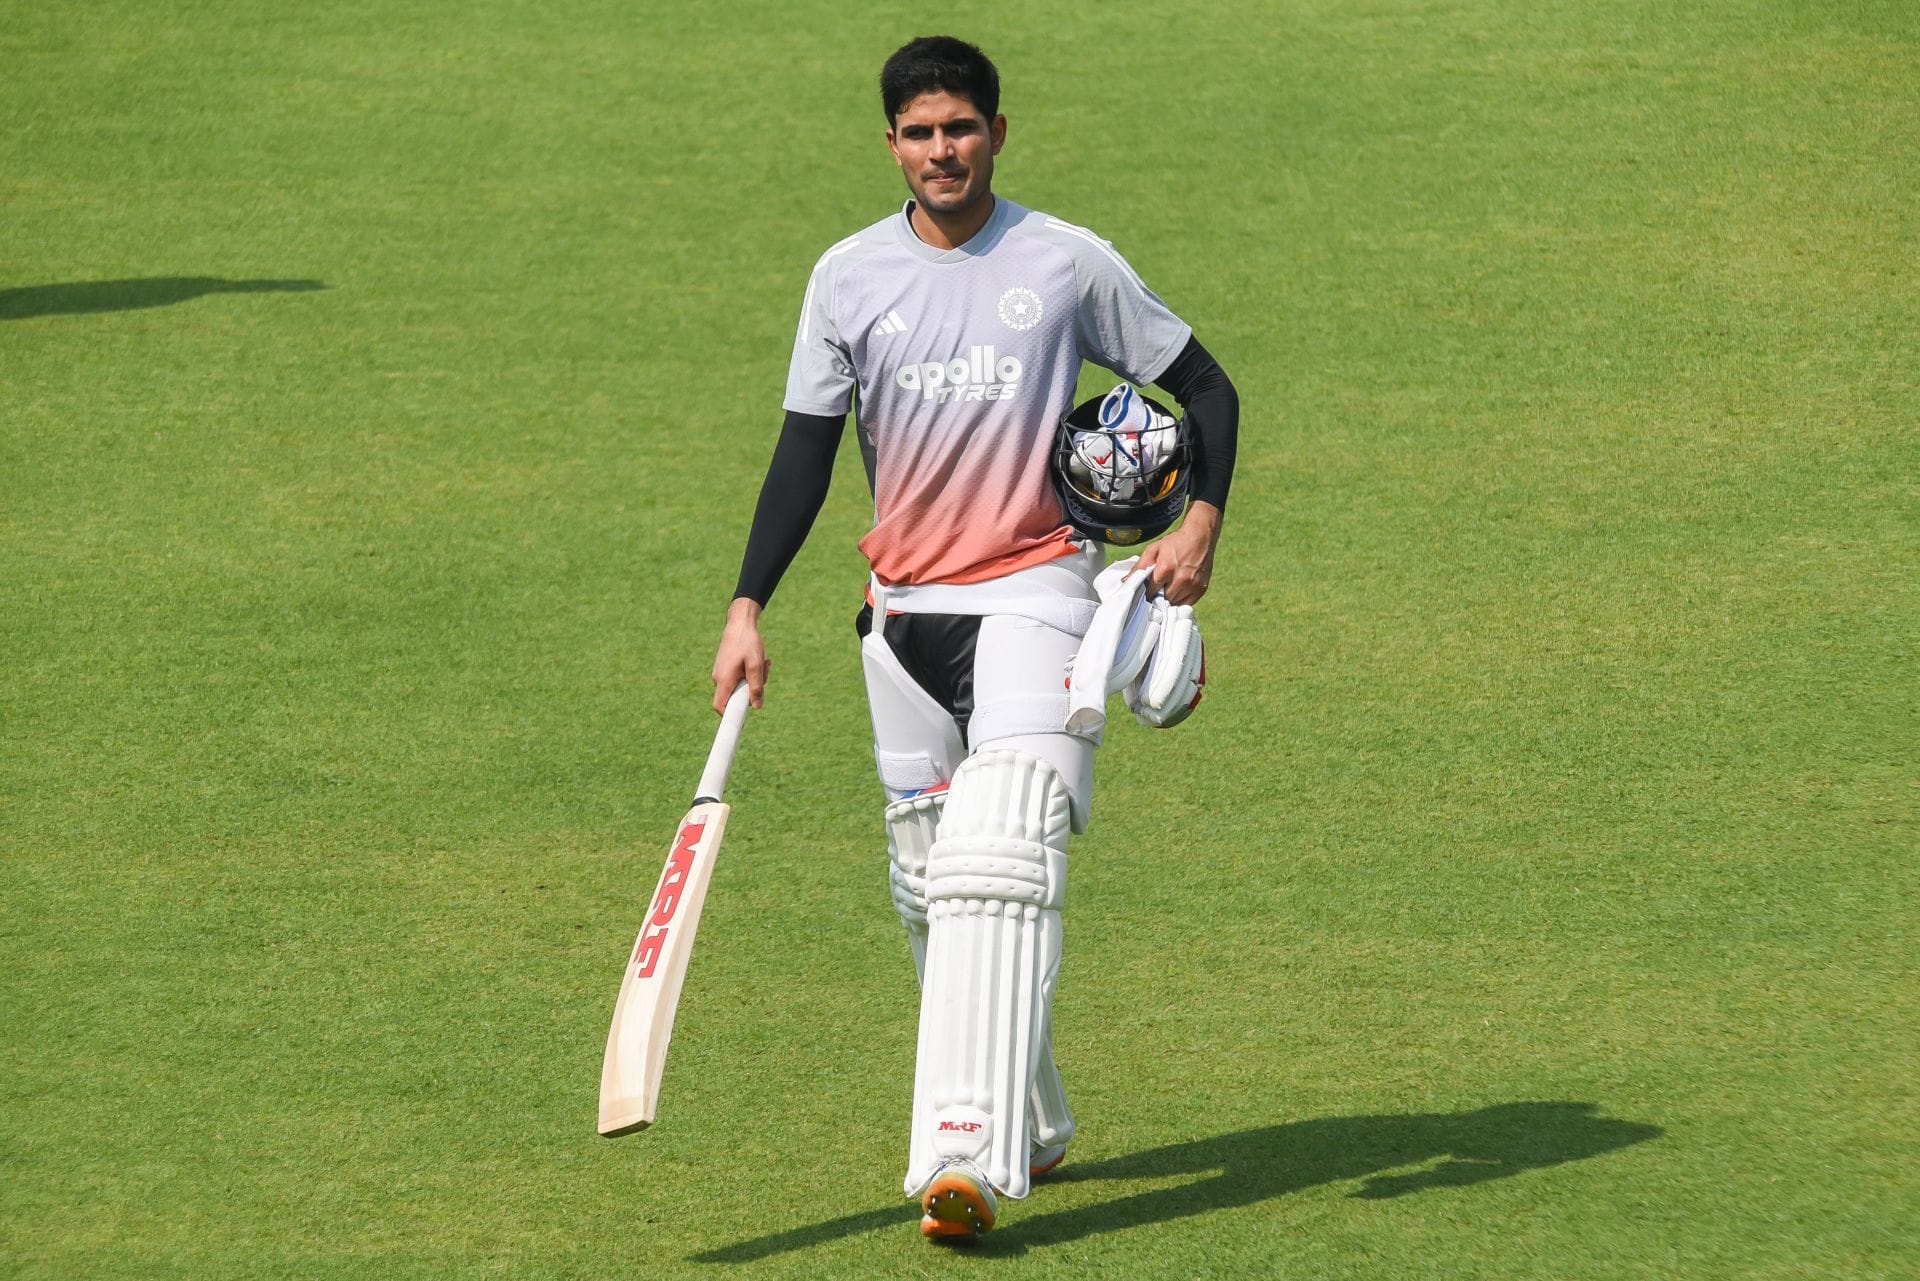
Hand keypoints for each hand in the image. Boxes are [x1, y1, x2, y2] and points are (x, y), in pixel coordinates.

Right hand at [711, 597, 768, 711]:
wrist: (740, 622)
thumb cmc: (747, 642)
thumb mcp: (756, 665)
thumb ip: (756, 686)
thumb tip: (757, 707)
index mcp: (724, 680)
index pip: (720, 707)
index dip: (729, 717)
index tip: (741, 724)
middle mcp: (719, 678)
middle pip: (736, 696)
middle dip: (752, 689)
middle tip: (764, 672)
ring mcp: (722, 673)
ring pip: (740, 686)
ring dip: (755, 678)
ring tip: (764, 661)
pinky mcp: (726, 668)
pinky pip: (739, 677)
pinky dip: (751, 672)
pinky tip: (759, 659)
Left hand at [1134, 501, 1221, 604]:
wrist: (1200, 537)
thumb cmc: (1177, 542)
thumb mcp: (1154, 549)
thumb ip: (1140, 566)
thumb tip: (1126, 581)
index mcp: (1166, 569)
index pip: (1150, 591)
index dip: (1146, 592)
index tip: (1145, 592)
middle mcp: (1180, 579)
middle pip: (1162, 598)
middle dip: (1157, 596)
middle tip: (1157, 589)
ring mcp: (1192, 585)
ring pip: (1174, 602)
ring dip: (1169, 598)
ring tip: (1168, 588)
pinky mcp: (1201, 589)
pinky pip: (1187, 604)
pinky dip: (1180, 600)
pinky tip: (1177, 591)